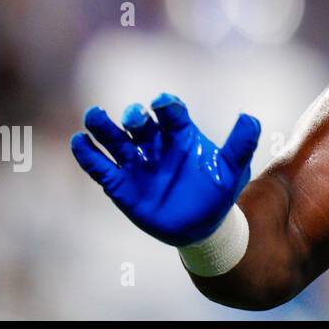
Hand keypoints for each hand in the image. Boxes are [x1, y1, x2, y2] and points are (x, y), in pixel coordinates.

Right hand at [71, 94, 260, 245]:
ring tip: (93, 116)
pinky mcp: (120, 184)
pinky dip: (89, 156)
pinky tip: (78, 142)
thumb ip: (240, 145)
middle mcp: (156, 144)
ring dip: (103, 128)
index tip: (163, 102)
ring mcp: (137, 164)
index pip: (171, 114)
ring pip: (116, 141)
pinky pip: (101, 168)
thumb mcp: (232, 170)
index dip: (167, 106)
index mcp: (181, 135)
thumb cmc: (218, 192)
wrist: (201, 226)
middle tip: (134, 116)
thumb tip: (250, 118)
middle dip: (137, 119)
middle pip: (142, 125)